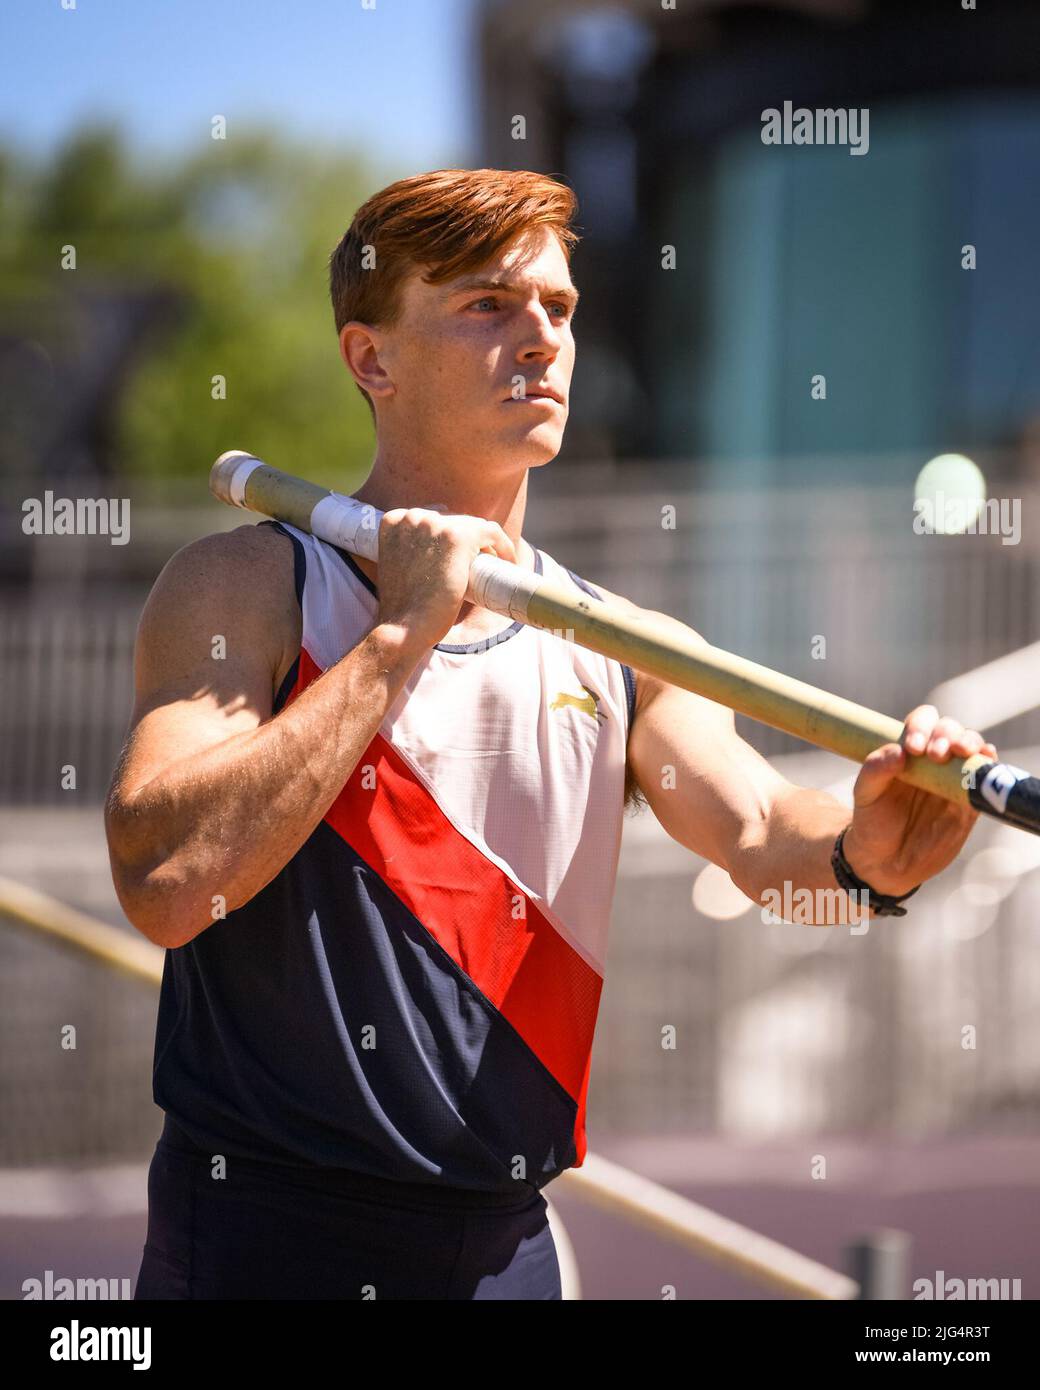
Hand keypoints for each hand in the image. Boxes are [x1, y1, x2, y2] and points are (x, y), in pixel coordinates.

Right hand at [375, 505, 516, 648]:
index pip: (433, 518)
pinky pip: (492, 532)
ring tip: (495, 564)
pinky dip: (504, 545)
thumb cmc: (402, 606)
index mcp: (393, 520)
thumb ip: (408, 551)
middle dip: (470, 539)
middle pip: (454, 520)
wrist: (404, 626)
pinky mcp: (458, 537)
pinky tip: (509, 562)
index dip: (450, 535)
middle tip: (481, 563)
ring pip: (474, 525)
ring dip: (487, 543)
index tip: (460, 555)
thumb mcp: (397, 567)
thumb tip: (433, 555)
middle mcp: (413, 516)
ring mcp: (435, 524)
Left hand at [842, 705, 998, 897]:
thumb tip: (898, 751)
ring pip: (972, 747)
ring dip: (970, 742)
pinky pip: (985, 777)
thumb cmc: (872, 821)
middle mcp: (934, 758)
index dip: (921, 726)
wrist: (886, 861)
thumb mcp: (864, 794)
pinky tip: (984, 760)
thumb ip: (874, 770)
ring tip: (960, 752)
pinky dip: (988, 763)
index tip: (912, 748)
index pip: (922, 721)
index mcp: (908, 749)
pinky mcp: (970, 800)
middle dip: (947, 734)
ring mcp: (954, 777)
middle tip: (935, 754)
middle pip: (951, 729)